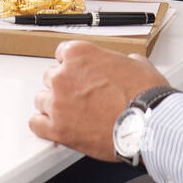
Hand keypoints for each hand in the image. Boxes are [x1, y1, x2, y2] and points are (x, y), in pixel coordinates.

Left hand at [30, 41, 168, 159]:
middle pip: (50, 77)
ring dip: (54, 105)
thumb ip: (121, 61)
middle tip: (79, 96)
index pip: (61, 53)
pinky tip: (55, 127)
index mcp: (80, 54)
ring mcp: (58, 103)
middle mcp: (64, 75)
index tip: (77, 73)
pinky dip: (44, 126)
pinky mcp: (57, 129)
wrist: (146, 124)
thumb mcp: (137, 63)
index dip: (71, 65)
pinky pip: (36, 124)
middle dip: (64, 86)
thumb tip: (126, 64)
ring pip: (41, 100)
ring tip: (71, 114)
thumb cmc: (143, 95)